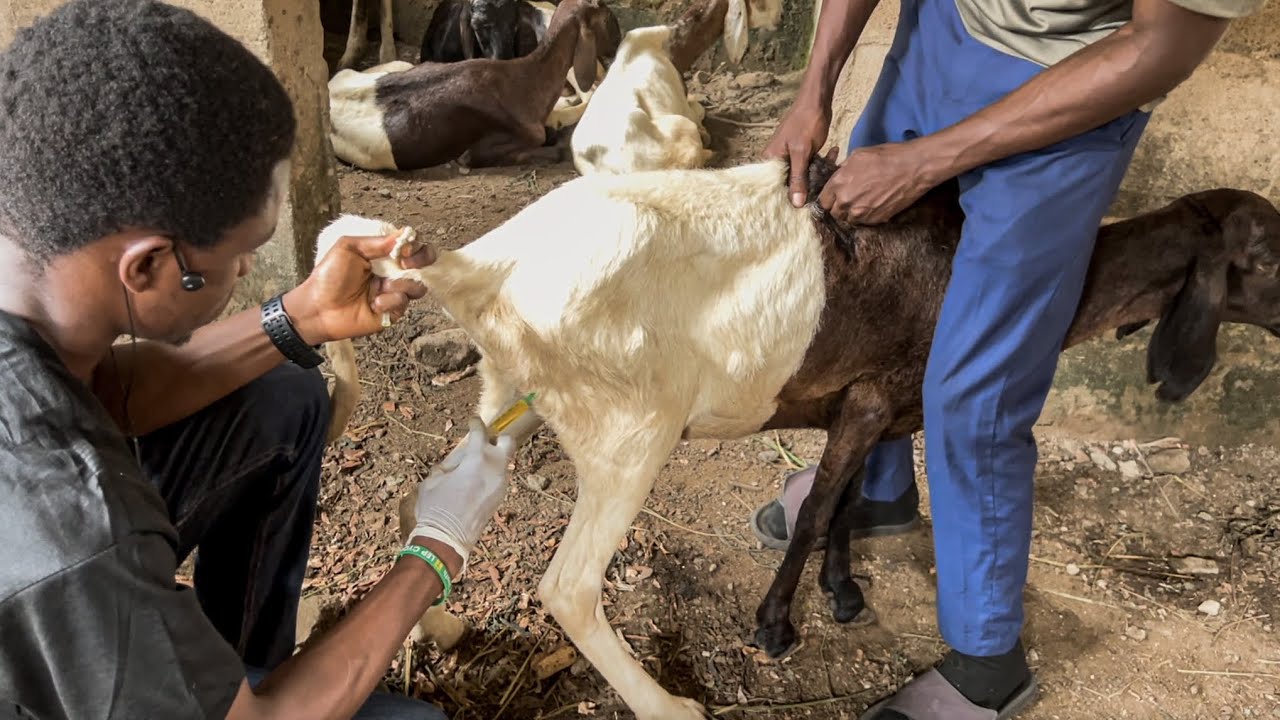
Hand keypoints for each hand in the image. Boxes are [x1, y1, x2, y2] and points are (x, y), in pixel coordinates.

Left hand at [282, 231, 436, 344]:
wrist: (319, 307)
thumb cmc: (328, 277)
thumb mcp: (348, 248)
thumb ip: (376, 242)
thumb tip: (403, 236)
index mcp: (383, 256)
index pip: (411, 246)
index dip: (415, 246)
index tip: (405, 250)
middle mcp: (392, 273)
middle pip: (423, 264)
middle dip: (421, 260)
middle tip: (406, 263)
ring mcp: (394, 293)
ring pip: (417, 286)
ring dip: (401, 284)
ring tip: (382, 287)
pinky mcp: (392, 312)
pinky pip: (403, 303)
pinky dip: (389, 302)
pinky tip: (373, 304)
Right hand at [409, 417, 514, 573]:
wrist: (447, 539)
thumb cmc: (436, 507)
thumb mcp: (433, 480)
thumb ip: (446, 466)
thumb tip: (452, 464)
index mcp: (477, 458)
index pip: (481, 432)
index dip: (476, 424)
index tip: (473, 421)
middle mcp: (495, 468)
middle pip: (507, 442)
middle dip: (498, 438)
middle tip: (482, 442)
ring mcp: (501, 483)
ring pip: (504, 462)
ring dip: (492, 460)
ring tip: (473, 468)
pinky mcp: (500, 497)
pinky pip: (500, 478)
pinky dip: (491, 475)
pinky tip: (475, 483)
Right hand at [763, 97, 831, 207]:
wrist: (818, 100)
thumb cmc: (806, 123)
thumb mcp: (801, 152)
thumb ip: (798, 178)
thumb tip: (796, 204)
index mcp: (771, 160)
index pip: (775, 187)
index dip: (788, 198)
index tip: (804, 207)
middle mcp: (778, 160)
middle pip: (789, 183)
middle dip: (806, 187)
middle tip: (822, 190)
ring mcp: (791, 157)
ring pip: (802, 176)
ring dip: (817, 174)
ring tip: (831, 170)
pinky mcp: (803, 154)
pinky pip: (810, 166)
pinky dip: (822, 164)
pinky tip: (834, 156)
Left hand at [818, 139, 944, 224]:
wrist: (913, 167)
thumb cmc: (886, 157)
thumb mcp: (858, 156)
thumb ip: (842, 170)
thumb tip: (838, 177)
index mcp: (838, 184)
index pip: (823, 201)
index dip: (828, 198)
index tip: (834, 195)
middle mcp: (846, 202)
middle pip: (834, 213)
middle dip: (839, 206)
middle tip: (850, 198)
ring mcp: (861, 213)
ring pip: (848, 220)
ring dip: (852, 213)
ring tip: (862, 202)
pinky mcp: (876, 220)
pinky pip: (864, 223)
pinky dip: (866, 216)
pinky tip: (873, 205)